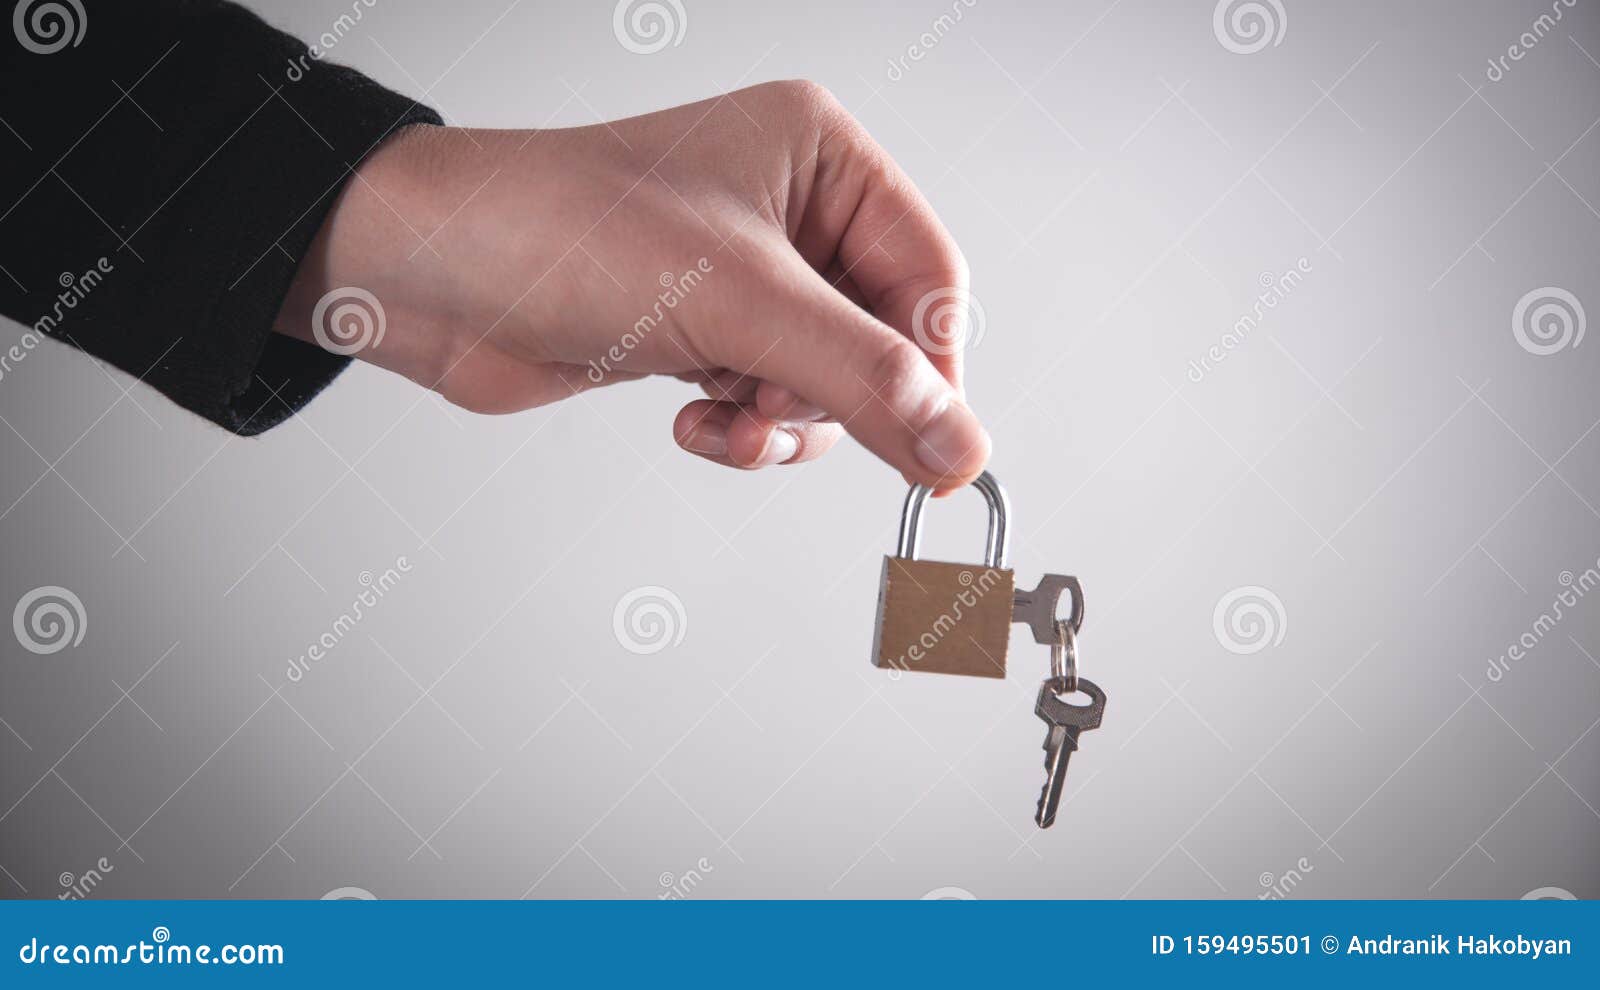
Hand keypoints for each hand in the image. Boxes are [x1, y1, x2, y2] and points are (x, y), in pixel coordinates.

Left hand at [274, 81, 989, 487]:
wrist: (427, 275)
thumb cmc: (562, 234)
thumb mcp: (737, 304)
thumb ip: (863, 379)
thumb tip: (961, 446)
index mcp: (820, 155)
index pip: (929, 274)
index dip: (933, 368)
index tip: (934, 450)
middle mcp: (791, 207)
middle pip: (882, 337)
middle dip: (832, 394)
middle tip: (780, 412)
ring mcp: (745, 272)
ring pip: (826, 380)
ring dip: (782, 420)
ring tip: (724, 414)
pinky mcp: (703, 329)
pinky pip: (770, 398)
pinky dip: (743, 427)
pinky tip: (692, 420)